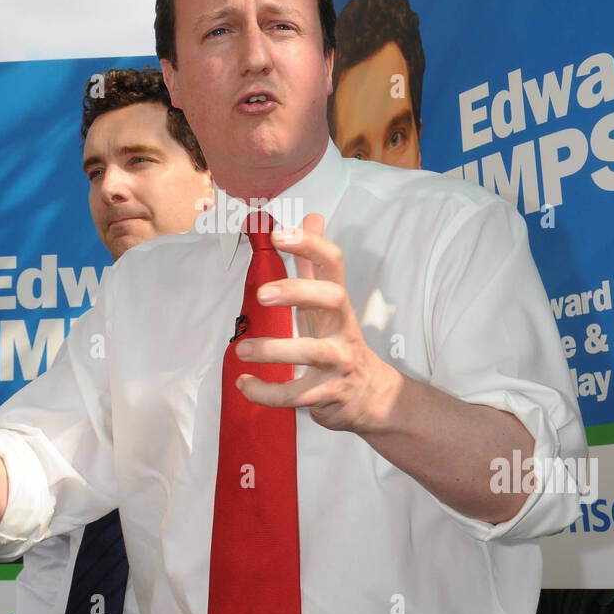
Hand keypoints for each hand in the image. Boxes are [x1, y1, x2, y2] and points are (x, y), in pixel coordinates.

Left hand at [234, 213, 399, 433]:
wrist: (372, 398)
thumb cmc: (340, 342)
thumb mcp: (328, 303)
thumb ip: (316, 264)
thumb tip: (313, 216)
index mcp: (337, 303)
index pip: (333, 263)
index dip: (309, 245)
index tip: (279, 235)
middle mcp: (343, 327)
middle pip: (332, 298)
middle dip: (298, 291)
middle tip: (262, 294)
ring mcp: (339, 361)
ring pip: (312, 352)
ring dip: (274, 350)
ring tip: (241, 350)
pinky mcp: (329, 394)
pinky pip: (298, 395)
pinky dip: (268, 392)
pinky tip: (245, 385)